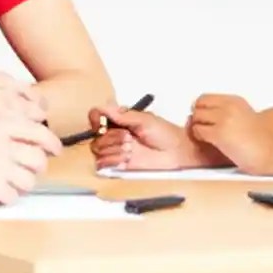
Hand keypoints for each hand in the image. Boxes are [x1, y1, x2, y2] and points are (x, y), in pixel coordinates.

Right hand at [0, 118, 62, 208]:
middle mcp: (0, 144)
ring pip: (29, 180)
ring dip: (23, 185)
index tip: (55, 149)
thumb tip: (20, 143)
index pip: (36, 131)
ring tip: (8, 186)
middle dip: (38, 168)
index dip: (51, 142)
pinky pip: (13, 197)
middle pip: (38, 158)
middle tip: (31, 172)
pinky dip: (7, 198)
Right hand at [87, 103, 216, 170]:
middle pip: (95, 134)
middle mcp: (115, 135)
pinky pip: (102, 163)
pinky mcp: (118, 165)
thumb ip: (124, 115)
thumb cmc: (165, 134)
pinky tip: (125, 159)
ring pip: (98, 149)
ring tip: (130, 149)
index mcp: (120, 120)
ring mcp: (116, 150)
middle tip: (128, 138)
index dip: (96, 118)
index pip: (97, 116)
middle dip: (111, 136)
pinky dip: (112, 160)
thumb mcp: (145, 119)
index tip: (101, 122)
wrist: (176, 154)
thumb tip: (105, 107)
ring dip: (113, 148)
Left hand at [187, 94, 272, 174]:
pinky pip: (198, 130)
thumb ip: (227, 112)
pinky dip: (199, 136)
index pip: (205, 98)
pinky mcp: (219, 134)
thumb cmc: (259, 140)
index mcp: (234, 101)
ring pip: (196, 117)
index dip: (201, 108)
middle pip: (198, 105)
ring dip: (197, 126)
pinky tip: (208, 142)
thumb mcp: (244, 116)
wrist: (270, 151)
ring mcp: (224, 120)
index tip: (203, 117)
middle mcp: (228, 107)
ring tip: (206, 135)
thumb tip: (205, 113)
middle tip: (202, 127)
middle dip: (198, 116)